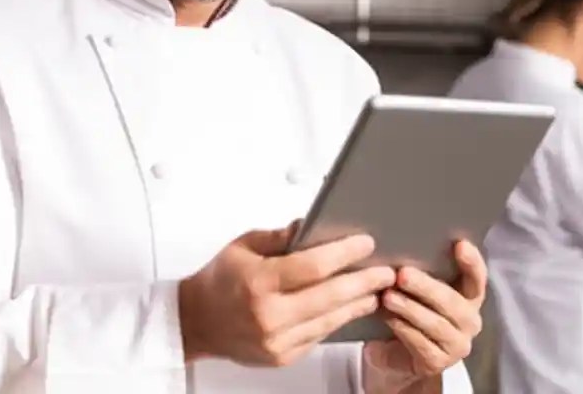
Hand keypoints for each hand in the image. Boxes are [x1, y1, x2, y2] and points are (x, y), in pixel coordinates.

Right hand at [179, 226, 394, 366]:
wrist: (197, 322)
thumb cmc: (220, 281)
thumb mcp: (245, 246)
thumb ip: (281, 236)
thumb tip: (312, 224)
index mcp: (259, 282)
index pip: (313, 266)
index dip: (344, 253)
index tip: (365, 243)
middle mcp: (269, 314)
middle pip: (330, 296)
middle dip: (364, 281)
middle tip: (386, 271)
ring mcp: (277, 340)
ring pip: (330, 320)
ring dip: (358, 303)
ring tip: (376, 289)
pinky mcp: (283, 357)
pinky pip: (320, 335)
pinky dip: (338, 320)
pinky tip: (351, 307)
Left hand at [362, 240, 486, 393]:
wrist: (395, 358)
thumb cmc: (408, 313)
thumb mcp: (415, 291)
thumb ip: (420, 273)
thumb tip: (401, 248)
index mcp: (469, 297)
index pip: (477, 278)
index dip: (471, 262)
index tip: (459, 244)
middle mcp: (470, 321)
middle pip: (452, 301)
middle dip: (426, 286)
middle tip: (402, 274)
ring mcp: (457, 345)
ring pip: (435, 323)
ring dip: (410, 308)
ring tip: (388, 296)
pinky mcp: (438, 364)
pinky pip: (421, 343)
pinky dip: (404, 328)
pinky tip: (389, 318)